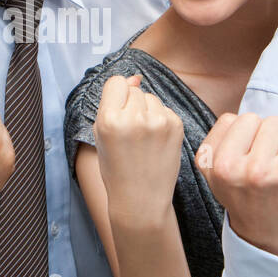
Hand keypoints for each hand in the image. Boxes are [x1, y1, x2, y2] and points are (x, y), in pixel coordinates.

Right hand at [92, 75, 183, 230]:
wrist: (140, 198)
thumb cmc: (117, 168)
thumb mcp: (101, 136)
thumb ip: (113, 104)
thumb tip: (135, 78)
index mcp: (109, 120)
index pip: (115, 82)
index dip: (116, 95)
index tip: (117, 111)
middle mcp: (134, 118)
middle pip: (135, 90)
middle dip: (132, 105)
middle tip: (130, 133)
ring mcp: (158, 121)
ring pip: (151, 98)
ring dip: (147, 111)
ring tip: (144, 138)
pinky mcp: (176, 126)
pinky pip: (165, 109)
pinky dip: (161, 121)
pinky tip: (156, 141)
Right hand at [196, 113, 277, 258]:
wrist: (267, 234)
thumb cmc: (240, 194)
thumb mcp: (211, 169)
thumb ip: (217, 135)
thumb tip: (238, 117)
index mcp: (226, 166)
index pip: (246, 119)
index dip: (249, 132)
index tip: (249, 152)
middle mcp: (255, 171)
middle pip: (273, 121)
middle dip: (272, 136)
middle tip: (268, 159)